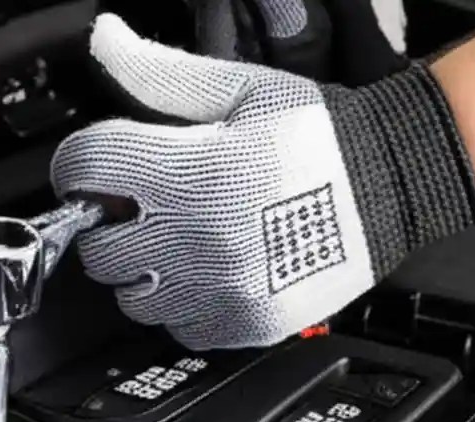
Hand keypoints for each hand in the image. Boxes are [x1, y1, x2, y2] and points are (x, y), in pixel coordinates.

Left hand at [51, 13, 474, 349]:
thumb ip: (160, 72)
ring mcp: (223, 288)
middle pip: (99, 246)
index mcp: (191, 170)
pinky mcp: (247, 322)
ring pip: (134, 297)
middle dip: (112, 222)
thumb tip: (104, 37)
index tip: (98, 167)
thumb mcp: (240, 88)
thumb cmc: (320, 136)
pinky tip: (210, 275)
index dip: (82, 163)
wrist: (392, 184)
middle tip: (146, 207)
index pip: (84, 169)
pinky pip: (181, 329)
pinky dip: (186, 306)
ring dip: (145, 271)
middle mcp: (199, 236)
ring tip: (180, 244)